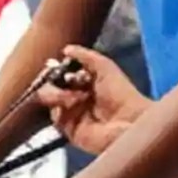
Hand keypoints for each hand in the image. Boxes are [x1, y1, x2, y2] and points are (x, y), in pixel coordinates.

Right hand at [34, 45, 152, 155]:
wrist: (128, 122)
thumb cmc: (120, 92)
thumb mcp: (105, 66)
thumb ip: (85, 56)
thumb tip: (66, 49)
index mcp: (87, 81)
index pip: (64, 72)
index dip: (58, 67)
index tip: (55, 64)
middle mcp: (77, 96)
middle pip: (52, 84)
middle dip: (53, 79)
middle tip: (59, 78)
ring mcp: (72, 112)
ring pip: (49, 98)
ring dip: (56, 92)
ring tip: (71, 94)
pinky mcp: (69, 129)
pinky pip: (55, 115)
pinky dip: (59, 106)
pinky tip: (71, 102)